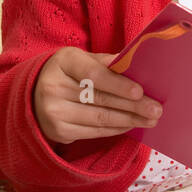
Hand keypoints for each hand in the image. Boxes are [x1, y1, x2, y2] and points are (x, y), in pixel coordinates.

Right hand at [33, 47, 162, 145]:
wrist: (35, 94)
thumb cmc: (69, 73)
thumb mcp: (82, 60)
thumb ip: (107, 63)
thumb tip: (138, 67)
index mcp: (63, 61)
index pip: (94, 73)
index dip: (117, 84)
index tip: (140, 91)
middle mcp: (53, 86)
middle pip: (100, 98)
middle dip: (133, 106)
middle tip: (156, 110)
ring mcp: (54, 111)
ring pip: (100, 118)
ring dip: (129, 120)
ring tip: (150, 120)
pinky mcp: (58, 131)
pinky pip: (94, 131)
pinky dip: (116, 129)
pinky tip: (130, 125)